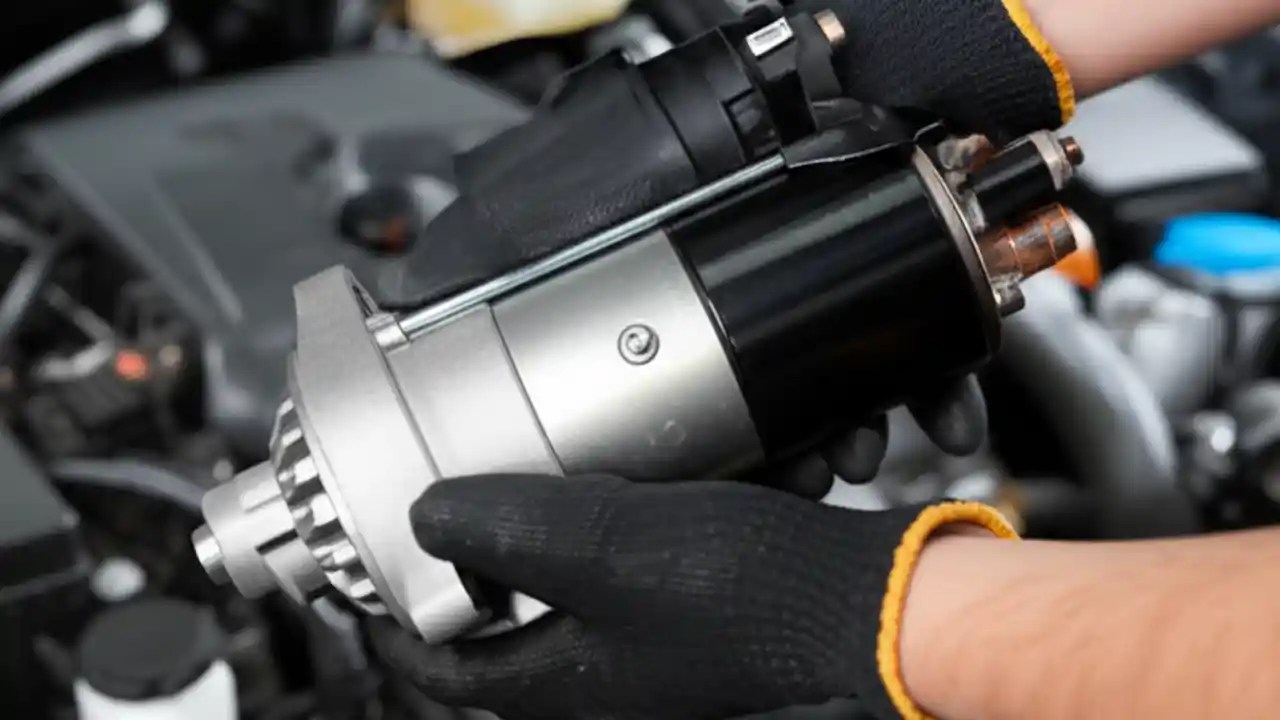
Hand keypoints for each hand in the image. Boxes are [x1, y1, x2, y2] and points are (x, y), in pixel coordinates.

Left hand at [371, 475, 1013, 719]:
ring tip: (517, 478)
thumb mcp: (602, 548)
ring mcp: (642, 639)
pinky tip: (606, 476)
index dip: (394, 616)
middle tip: (442, 504)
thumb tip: (427, 515)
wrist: (859, 590)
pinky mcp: (682, 603)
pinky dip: (596, 522)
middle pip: (496, 620)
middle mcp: (598, 669)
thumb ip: (505, 529)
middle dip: (465, 562)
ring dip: (533, 533)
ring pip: (555, 587)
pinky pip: (613, 565)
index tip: (367, 571)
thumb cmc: (744, 592)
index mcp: (562, 679)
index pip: (443, 664)